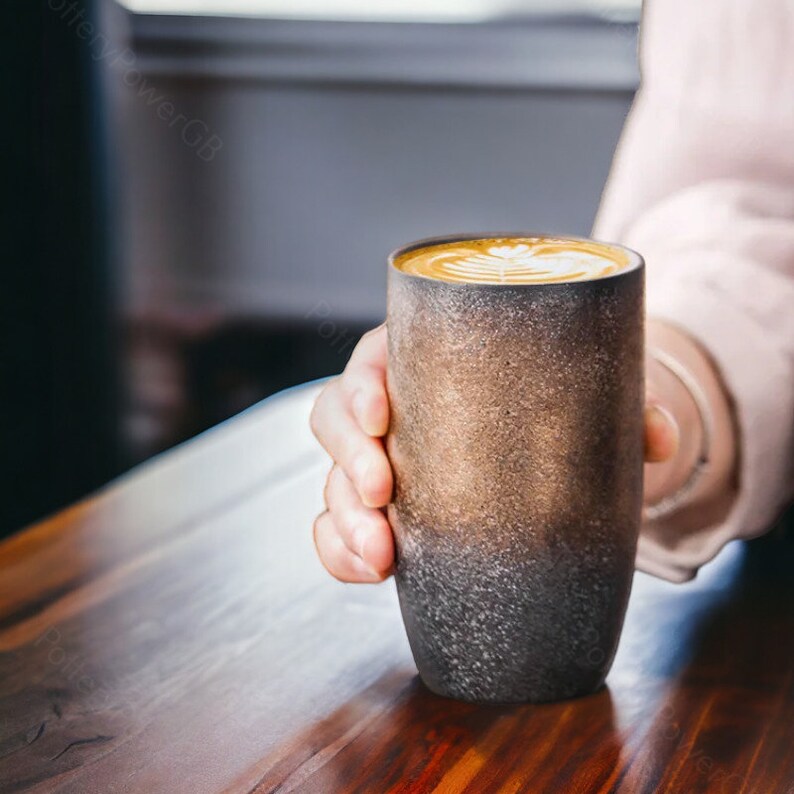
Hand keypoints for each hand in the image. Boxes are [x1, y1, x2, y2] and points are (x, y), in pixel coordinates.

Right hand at [311, 324, 682, 582]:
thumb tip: (658, 438)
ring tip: (382, 556)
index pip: (371, 361)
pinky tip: (372, 571)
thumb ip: (627, 406)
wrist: (543, 445)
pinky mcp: (383, 512)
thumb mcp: (587, 395)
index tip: (382, 414)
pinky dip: (341, 552)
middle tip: (382, 491)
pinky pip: (337, 530)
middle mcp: (391, 411)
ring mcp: (380, 463)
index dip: (361, 386)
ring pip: (333, 482)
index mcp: (420, 362)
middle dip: (349, 459)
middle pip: (336, 420)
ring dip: (344, 519)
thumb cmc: (549, 403)